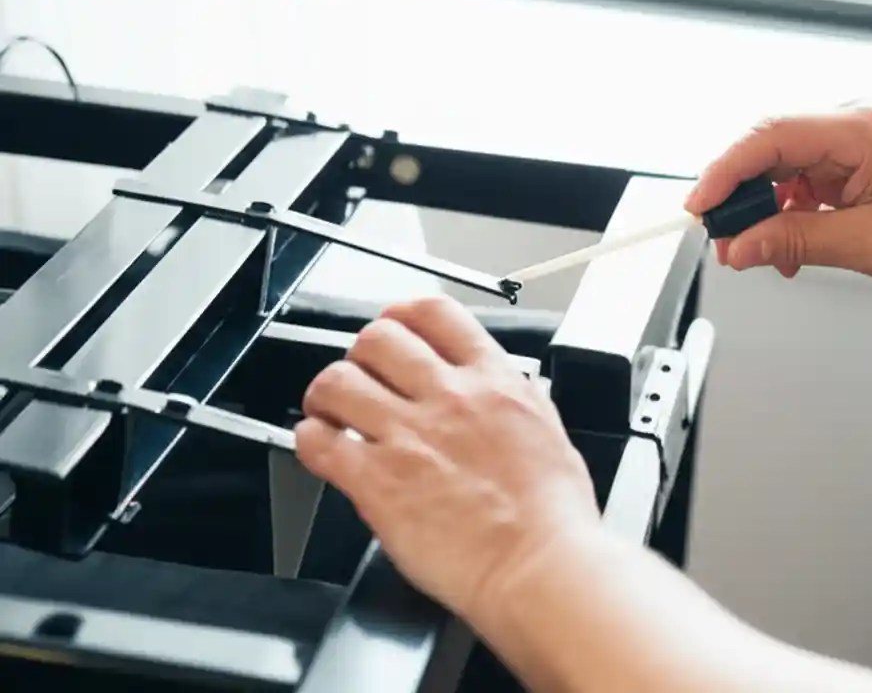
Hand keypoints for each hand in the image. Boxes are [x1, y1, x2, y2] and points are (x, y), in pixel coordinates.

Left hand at [293, 296, 598, 622]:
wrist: (539, 567)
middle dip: (362, 355)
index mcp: (494, 381)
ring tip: (330, 410)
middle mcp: (448, 397)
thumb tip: (500, 395)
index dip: (402, 315)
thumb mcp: (551, 434)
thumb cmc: (554, 518)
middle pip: (378, 338)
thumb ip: (516, 405)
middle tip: (362, 376)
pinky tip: (320, 447)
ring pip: (337, 381)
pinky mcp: (376, 481)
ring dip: (327, 394)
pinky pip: (317, 442)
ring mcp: (408, 436)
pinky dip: (309, 439)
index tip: (395, 328)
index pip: (434, 313)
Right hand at [685, 107, 871, 289]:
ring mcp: (853, 144)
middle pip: (768, 151)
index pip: (769, 138)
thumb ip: (797, 241)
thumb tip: (742, 246)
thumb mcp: (869, 246)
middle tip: (726, 242)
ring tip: (767, 256)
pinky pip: (802, 183)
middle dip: (741, 199)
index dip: (724, 172)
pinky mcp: (853, 164)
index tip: (700, 208)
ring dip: (766, 214)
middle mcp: (853, 127)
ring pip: (781, 171)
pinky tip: (792, 248)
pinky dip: (789, 216)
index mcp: (860, 131)